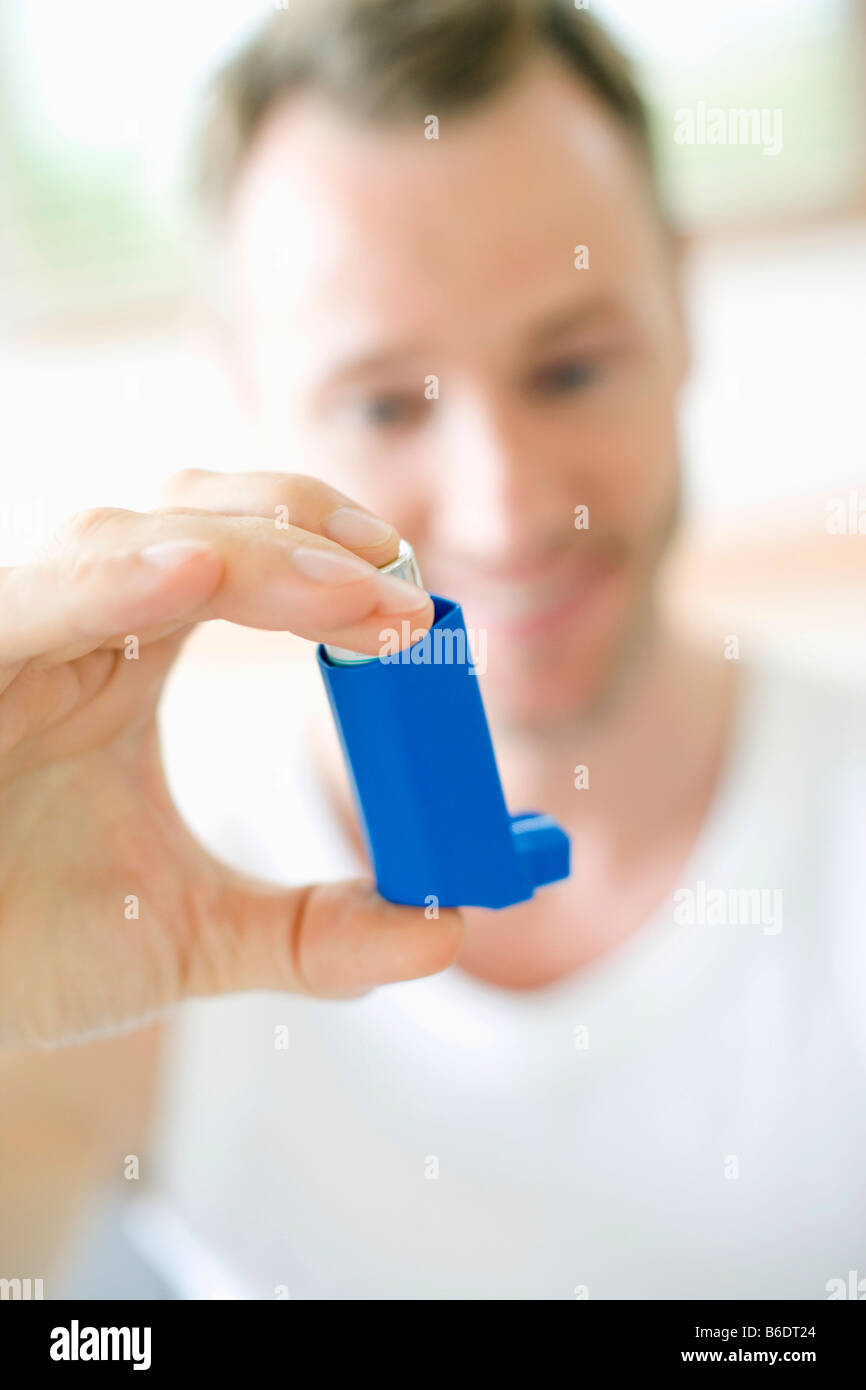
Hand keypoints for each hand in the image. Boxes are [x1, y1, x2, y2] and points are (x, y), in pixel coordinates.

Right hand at [0, 470, 463, 1047]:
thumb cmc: (20, 943)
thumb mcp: (193, 936)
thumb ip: (316, 933)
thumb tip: (445, 929)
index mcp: (129, 656)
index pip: (241, 561)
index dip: (331, 564)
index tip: (417, 613)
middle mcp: (73, 627)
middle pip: (193, 516)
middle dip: (304, 532)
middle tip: (401, 589)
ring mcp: (10, 641)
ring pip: (121, 537)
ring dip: (248, 551)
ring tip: (353, 592)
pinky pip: (23, 606)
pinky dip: (109, 583)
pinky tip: (195, 574)